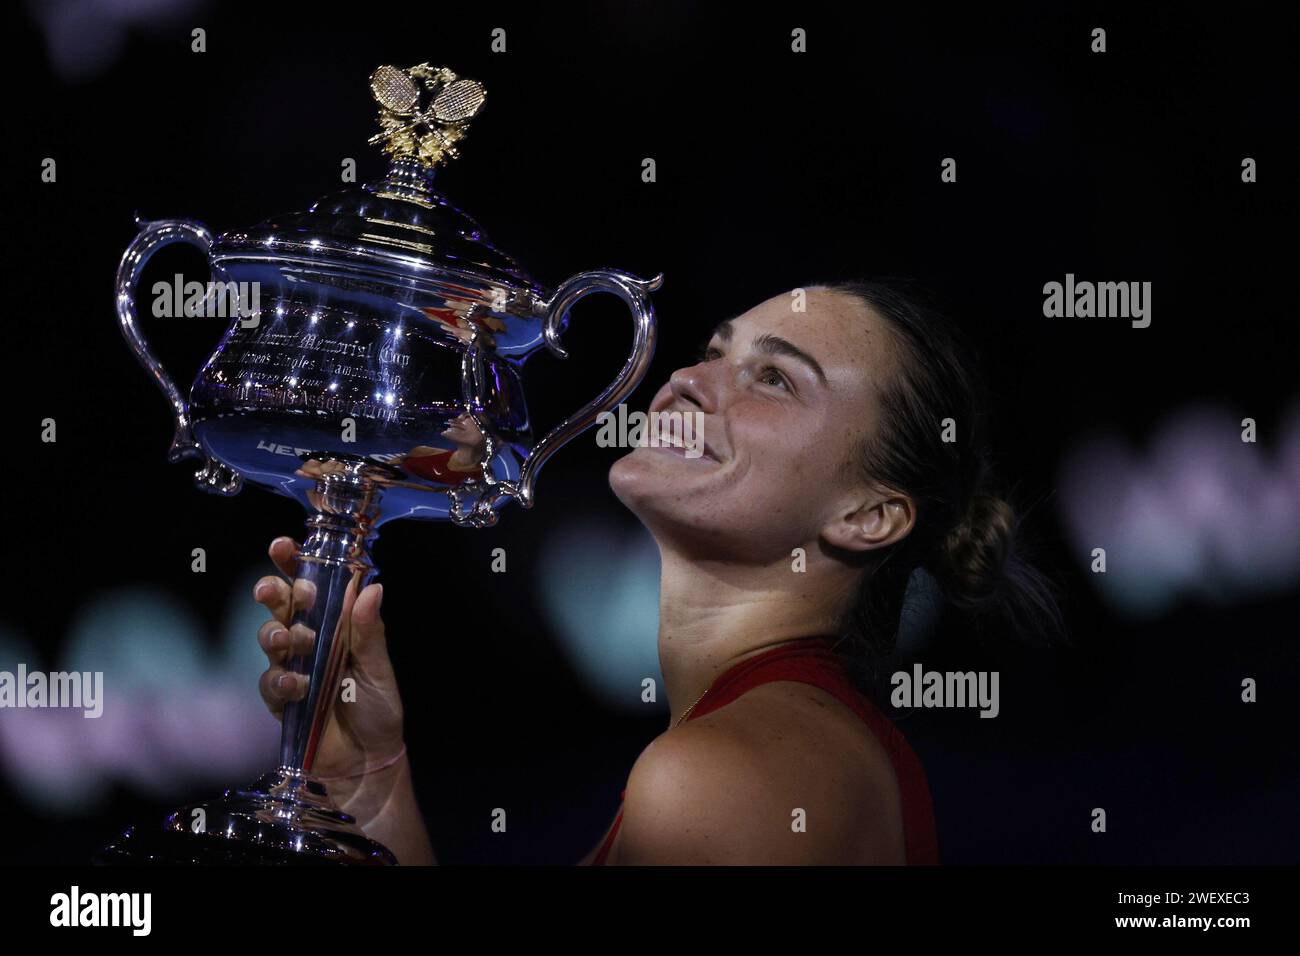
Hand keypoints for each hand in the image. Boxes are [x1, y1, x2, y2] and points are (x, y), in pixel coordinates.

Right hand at [253, 536, 406, 813]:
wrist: (368, 761)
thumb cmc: (378, 709)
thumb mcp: (379, 668)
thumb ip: (368, 631)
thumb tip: (371, 586)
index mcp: (336, 625)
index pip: (312, 586)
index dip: (294, 564)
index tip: (283, 546)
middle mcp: (310, 640)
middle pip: (282, 606)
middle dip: (273, 593)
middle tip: (273, 591)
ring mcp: (292, 668)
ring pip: (270, 639)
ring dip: (277, 635)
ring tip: (292, 642)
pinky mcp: (280, 700)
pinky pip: (270, 683)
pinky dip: (281, 682)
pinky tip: (298, 687)